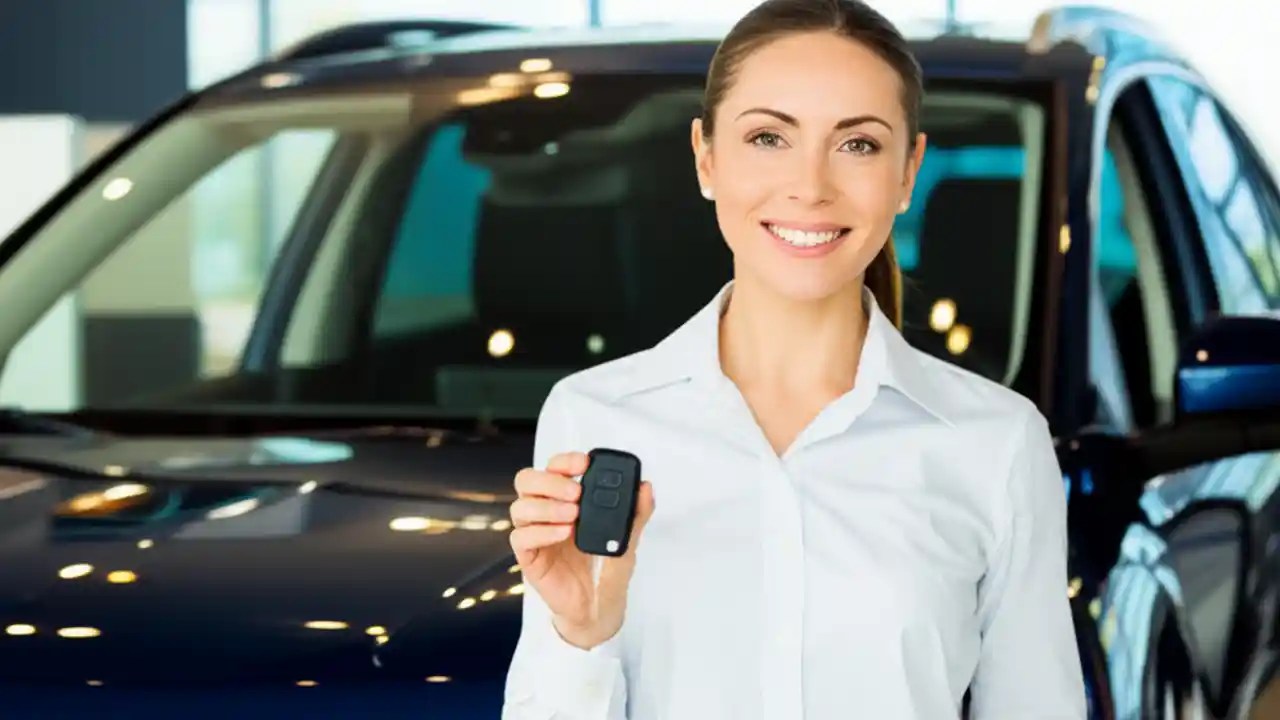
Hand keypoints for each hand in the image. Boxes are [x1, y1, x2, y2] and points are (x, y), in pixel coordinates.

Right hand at [508, 451, 655, 649]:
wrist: (601, 607)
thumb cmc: (608, 569)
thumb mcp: (628, 537)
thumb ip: (637, 512)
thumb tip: (646, 487)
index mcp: (566, 500)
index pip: (553, 468)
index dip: (564, 461)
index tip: (584, 464)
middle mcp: (546, 512)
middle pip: (527, 480)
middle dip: (549, 480)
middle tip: (575, 492)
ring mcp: (535, 534)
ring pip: (520, 507)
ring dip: (546, 506)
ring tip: (573, 516)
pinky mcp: (529, 558)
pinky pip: (520, 538)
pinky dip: (541, 532)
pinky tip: (563, 534)